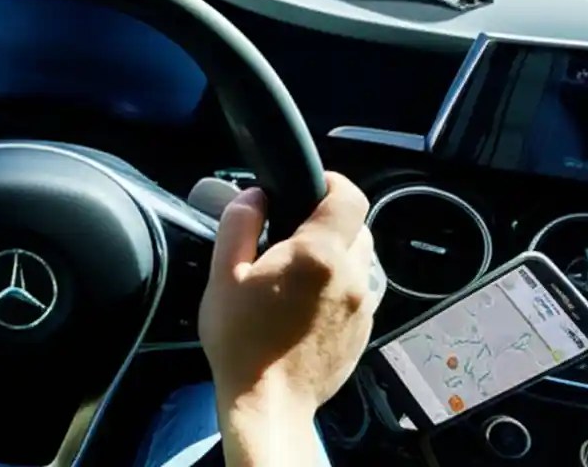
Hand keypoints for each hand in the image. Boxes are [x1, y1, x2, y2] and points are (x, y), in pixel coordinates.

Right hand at [199, 173, 376, 420]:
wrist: (268, 404)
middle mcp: (351, 276)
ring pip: (361, 260)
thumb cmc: (241, 341)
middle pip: (358, 226)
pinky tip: (307, 304)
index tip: (308, 186)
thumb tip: (254, 196)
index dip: (330, 182)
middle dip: (329, 220)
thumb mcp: (224, 274)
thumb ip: (239, 223)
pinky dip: (339, 287)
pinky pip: (359, 293)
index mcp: (318, 254)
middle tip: (292, 233)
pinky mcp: (364, 332)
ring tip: (299, 271)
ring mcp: (363, 306)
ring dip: (336, 254)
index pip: (348, 195)